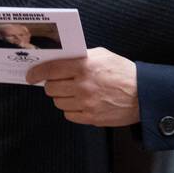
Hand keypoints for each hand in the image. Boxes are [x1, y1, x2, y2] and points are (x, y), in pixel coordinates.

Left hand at [25, 47, 139, 126]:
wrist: (142, 94)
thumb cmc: (123, 72)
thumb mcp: (103, 55)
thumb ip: (80, 57)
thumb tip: (60, 60)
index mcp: (84, 66)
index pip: (51, 69)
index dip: (37, 72)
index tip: (31, 76)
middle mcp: (82, 85)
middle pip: (51, 88)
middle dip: (52, 85)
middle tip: (59, 83)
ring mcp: (86, 103)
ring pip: (58, 102)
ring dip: (62, 97)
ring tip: (74, 93)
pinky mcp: (91, 117)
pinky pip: (69, 114)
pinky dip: (71, 109)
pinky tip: (82, 103)